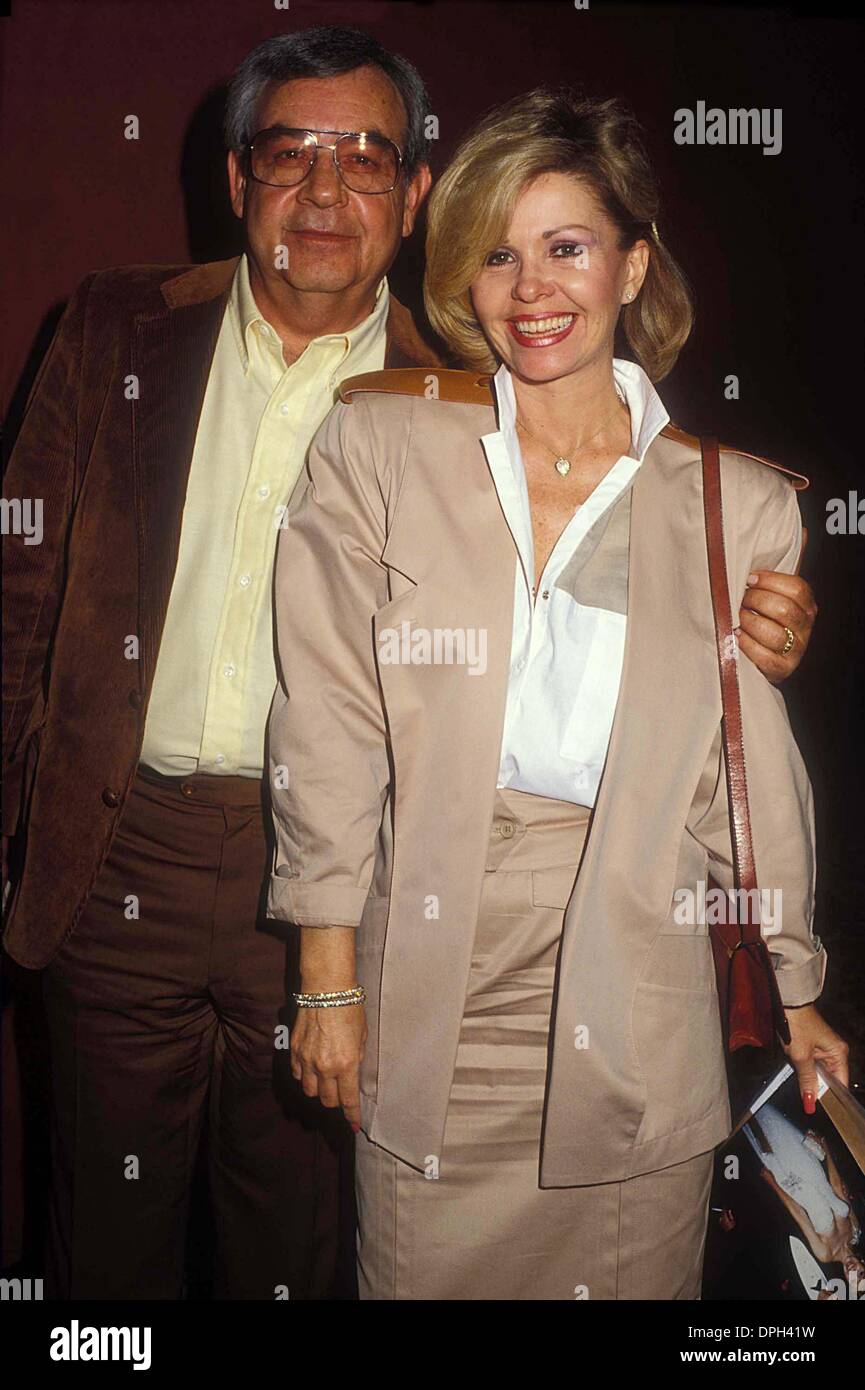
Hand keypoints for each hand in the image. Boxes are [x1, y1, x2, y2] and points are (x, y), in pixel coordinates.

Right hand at [290, 1001, 367, 1130]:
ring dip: (318, 1090)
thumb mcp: (362, 1036)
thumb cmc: (349, 1009)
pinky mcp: (294, 1050)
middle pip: (327, 1100)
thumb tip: (351, 1073)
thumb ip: (356, 1058)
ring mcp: (307, 1060)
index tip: (354, 1125)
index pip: (348, 1100)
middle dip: (336, 1102)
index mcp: (346, 1064)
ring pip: (309, 1091)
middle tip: (340, 1095)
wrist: (326, 989)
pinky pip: (298, 1074)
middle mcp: (325, 1067)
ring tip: (325, 1082)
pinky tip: (311, 1068)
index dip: (352, 1116)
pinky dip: (304, 1076)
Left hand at [736, 569, 816, 683]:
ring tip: (738, 618)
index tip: (750, 579)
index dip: (771, 581)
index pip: (797, 589)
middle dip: (756, 601)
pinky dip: (747, 644)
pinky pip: (764, 657)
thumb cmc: (763, 621)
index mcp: (806, 606)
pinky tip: (737, 636)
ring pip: (775, 634)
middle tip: (741, 600)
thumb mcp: (770, 601)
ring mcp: (796, 650)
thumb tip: (743, 569)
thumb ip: (764, 585)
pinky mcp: (782, 668)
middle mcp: (805, 627)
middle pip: (784, 610)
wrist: (765, 658)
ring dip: (750, 622)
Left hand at [781, 1003, 848, 1113]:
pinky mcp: (812, 1046)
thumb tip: (811, 1102)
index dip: (831, 1097)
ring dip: (809, 1079)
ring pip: (818, 1073)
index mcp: (838, 1054)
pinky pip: (811, 1064)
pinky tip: (798, 1073)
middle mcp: (835, 1052)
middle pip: (829, 1079)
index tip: (821, 1108)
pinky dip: (804, 1070)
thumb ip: (807, 1080)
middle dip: (817, 1088)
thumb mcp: (801, 1056)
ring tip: (802, 1085)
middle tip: (807, 1100)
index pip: (840, 1084)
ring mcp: (823, 1049)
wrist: (786, 1003)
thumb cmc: (796, 1024)